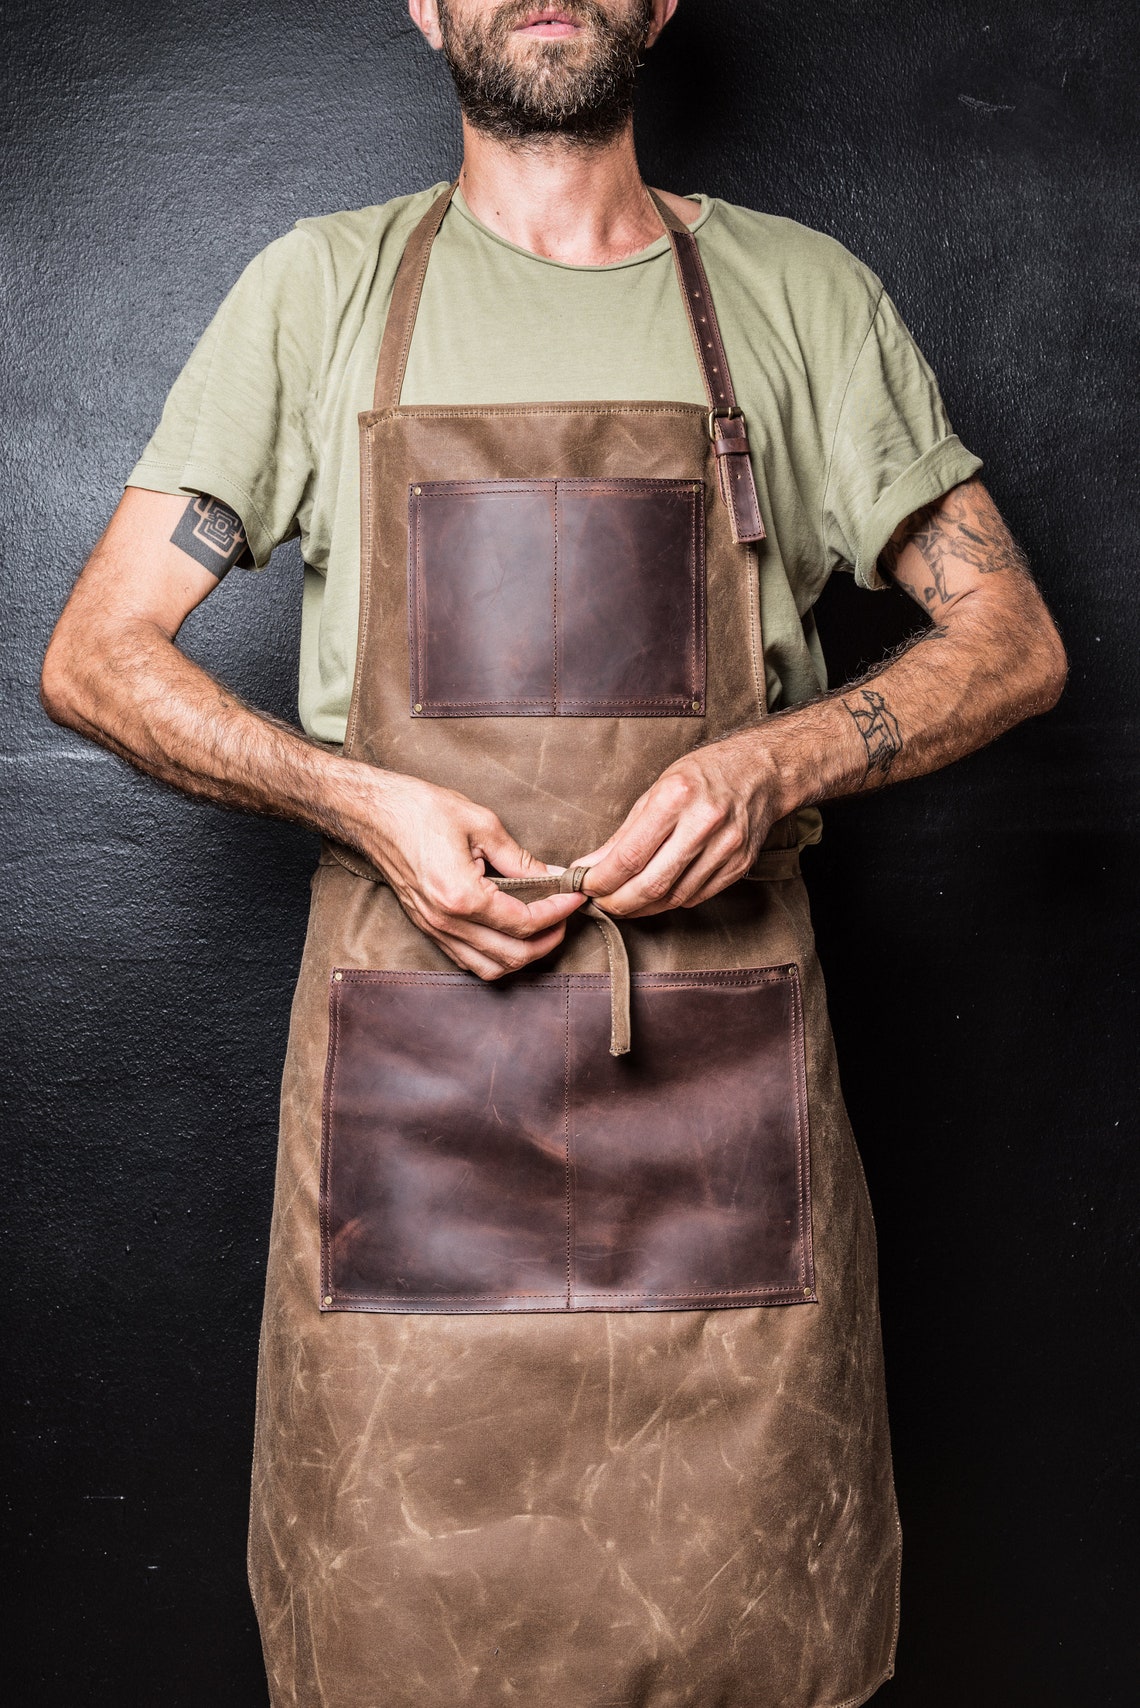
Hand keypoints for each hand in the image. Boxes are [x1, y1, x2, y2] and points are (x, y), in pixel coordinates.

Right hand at [350, 771, 585, 978]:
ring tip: (542, 930)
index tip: (575, 896)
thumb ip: (519, 858)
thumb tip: (550, 876)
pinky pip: (467, 959)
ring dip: (522, 955)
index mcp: (462, 896)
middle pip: (511, 956)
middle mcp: (447, 922)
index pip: (524, 922)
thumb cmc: (419, 811)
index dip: (557, 911)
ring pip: (489, 967)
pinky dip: (495, 956)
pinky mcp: (427, 927)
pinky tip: (510, 934)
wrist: (374, 815)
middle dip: (547, 940)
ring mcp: (434, 929)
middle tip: (565, 917)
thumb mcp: (480, 823)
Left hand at [571, 732, 783, 917]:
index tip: (584, 886)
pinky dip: (669, 902)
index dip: (601, 880)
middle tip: (599, 902)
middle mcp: (703, 823)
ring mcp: (726, 847)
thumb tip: (591, 867)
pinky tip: (655, 896)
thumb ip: (623, 834)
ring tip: (623, 901)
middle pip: (651, 884)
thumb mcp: (656, 791)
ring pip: (674, 898)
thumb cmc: (703, 775)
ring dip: (641, 907)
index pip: (629, 856)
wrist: (760, 771)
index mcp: (676, 797)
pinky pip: (696, 897)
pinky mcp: (739, 865)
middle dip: (617, 902)